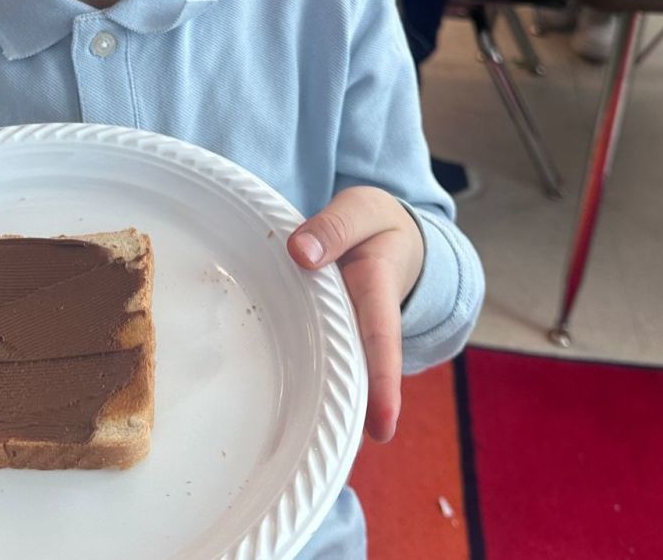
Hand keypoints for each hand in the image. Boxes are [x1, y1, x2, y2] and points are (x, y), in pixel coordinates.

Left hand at [287, 186, 424, 442]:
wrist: (389, 232)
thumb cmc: (373, 224)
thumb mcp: (362, 209)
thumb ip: (335, 227)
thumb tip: (300, 253)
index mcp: (378, 289)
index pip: (380, 337)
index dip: (382, 380)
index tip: (381, 428)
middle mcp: (363, 321)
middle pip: (356, 371)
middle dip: (348, 412)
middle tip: (332, 453)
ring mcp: (345, 332)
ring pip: (332, 370)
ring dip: (321, 403)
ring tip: (300, 448)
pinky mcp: (325, 334)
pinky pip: (313, 355)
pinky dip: (299, 376)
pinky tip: (273, 407)